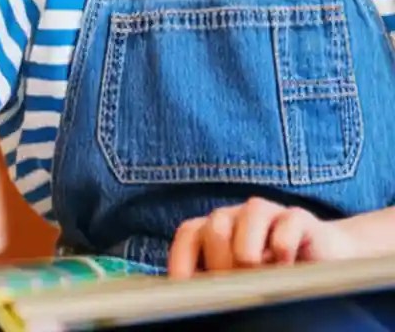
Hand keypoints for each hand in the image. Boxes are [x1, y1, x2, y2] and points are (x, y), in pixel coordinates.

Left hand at [168, 197, 358, 278]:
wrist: (324, 256)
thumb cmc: (272, 271)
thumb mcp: (239, 277)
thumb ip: (217, 279)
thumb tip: (196, 296)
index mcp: (214, 228)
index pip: (189, 234)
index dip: (183, 260)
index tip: (184, 289)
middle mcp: (236, 215)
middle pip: (215, 230)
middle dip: (222, 265)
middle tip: (234, 289)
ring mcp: (267, 212)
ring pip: (248, 219)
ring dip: (249, 255)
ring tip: (260, 279)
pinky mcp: (299, 218)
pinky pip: (286, 228)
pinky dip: (283, 251)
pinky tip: (288, 268)